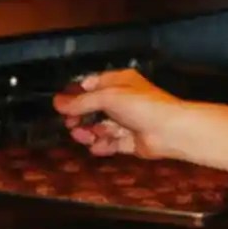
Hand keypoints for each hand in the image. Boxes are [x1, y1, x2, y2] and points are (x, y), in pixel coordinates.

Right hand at [53, 69, 186, 159]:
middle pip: (93, 108)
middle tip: (71, 124)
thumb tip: (58, 102)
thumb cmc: (143, 106)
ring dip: (90, 132)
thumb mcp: (108, 97)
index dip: (76, 95)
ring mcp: (127, 121)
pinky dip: (103, 145)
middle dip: (81, 117)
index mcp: (119, 82)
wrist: (169, 130)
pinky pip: (111, 143)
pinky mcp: (131, 140)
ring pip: (100, 127)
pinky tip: (97, 146)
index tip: (61, 106)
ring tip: (85, 136)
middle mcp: (123, 100)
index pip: (92, 85)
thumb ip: (82, 101)